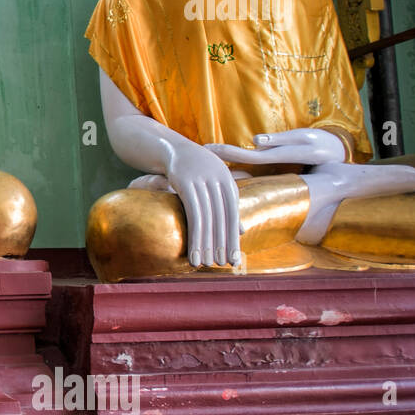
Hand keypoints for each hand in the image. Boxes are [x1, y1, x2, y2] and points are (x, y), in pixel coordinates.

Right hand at [164, 141, 241, 268]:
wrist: (172, 148)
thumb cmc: (196, 169)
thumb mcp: (216, 184)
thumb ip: (229, 205)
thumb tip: (243, 231)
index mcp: (228, 181)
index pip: (233, 216)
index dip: (234, 239)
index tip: (234, 260)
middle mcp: (218, 180)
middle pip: (222, 219)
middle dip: (222, 245)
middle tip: (221, 266)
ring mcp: (201, 180)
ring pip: (208, 219)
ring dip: (206, 244)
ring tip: (204, 264)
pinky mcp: (185, 182)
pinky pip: (193, 214)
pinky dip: (195, 234)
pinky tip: (193, 249)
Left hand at [205, 128, 344, 167]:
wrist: (339, 165)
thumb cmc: (322, 146)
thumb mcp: (303, 141)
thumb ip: (279, 141)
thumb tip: (256, 140)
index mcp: (275, 158)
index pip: (244, 156)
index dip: (226, 151)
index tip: (208, 147)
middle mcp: (271, 165)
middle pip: (240, 161)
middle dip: (222, 154)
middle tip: (199, 149)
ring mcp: (274, 167)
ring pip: (246, 165)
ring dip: (228, 159)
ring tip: (207, 153)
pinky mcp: (278, 166)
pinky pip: (255, 166)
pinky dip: (240, 162)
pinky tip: (226, 162)